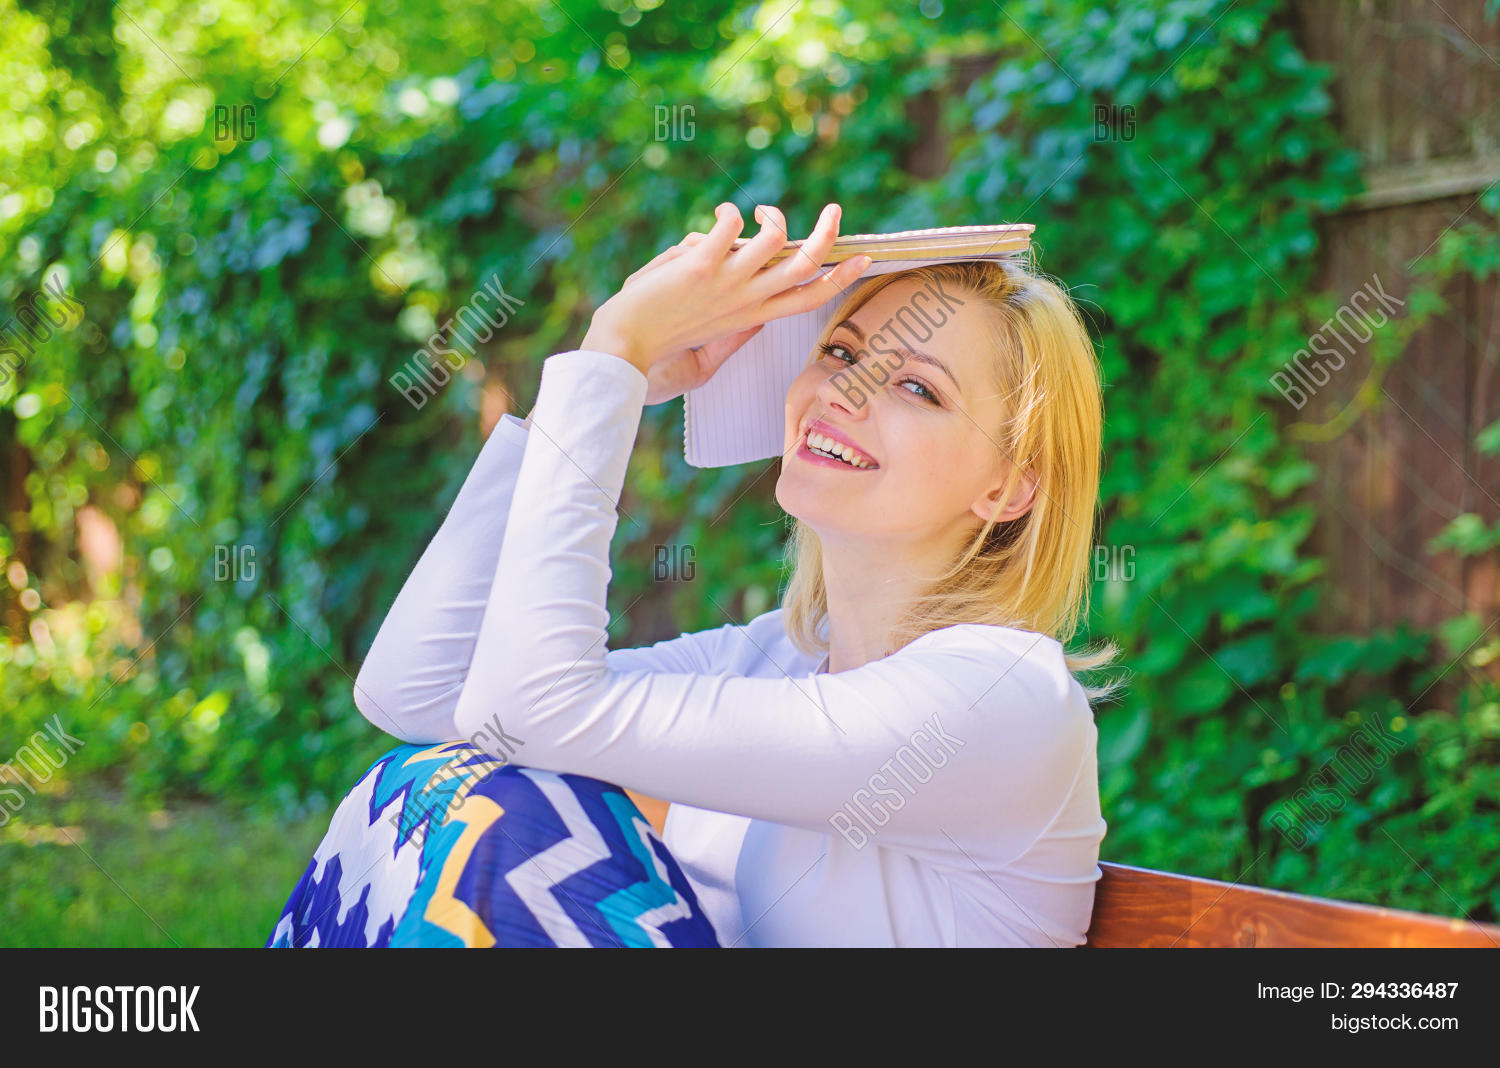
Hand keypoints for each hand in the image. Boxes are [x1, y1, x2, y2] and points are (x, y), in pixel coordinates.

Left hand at [580, 202, 872, 403]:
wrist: (621, 351)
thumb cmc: (657, 357)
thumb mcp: (708, 357)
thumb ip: (737, 335)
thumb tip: (759, 320)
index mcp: (751, 318)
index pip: (810, 298)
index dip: (841, 276)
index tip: (863, 256)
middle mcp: (746, 300)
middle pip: (807, 266)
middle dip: (828, 234)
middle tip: (834, 210)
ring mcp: (725, 282)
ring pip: (777, 241)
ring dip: (775, 216)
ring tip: (758, 211)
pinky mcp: (699, 266)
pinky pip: (730, 226)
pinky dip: (731, 213)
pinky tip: (722, 214)